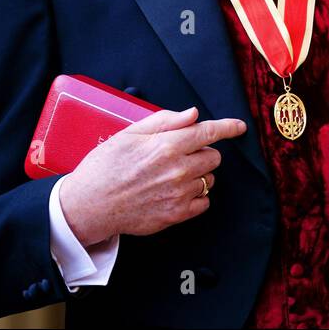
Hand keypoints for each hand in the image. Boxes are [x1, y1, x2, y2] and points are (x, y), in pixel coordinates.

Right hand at [58, 107, 246, 245]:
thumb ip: (165, 121)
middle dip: (202, 153)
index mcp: (167, 145)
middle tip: (179, 156)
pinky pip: (204, 202)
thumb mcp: (130, 134)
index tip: (239, 127)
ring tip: (171, 176)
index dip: (228, 127)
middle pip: (213, 157)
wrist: (90, 205)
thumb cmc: (105, 167)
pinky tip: (175, 192)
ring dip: (198, 175)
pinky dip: (196, 196)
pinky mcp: (177, 215)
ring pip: (210, 179)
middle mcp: (178, 169)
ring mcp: (179, 194)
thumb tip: (192, 114)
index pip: (209, 132)